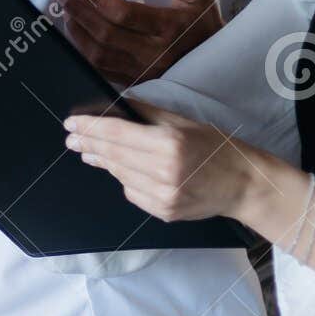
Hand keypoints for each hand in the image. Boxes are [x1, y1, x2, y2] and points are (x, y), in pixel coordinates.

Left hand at [55, 0, 222, 84]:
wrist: (218, 61)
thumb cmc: (203, 20)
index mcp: (169, 27)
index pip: (122, 13)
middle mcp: (155, 53)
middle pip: (105, 34)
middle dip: (79, 11)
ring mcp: (144, 71)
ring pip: (99, 56)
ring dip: (77, 33)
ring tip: (65, 12)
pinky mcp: (136, 81)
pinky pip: (102, 71)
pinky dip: (83, 54)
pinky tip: (75, 36)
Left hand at [62, 97, 252, 222]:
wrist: (242, 185)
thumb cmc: (214, 147)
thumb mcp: (182, 121)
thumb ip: (146, 113)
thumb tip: (115, 103)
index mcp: (168, 143)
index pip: (117, 133)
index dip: (90, 127)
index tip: (71, 123)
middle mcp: (163, 171)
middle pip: (113, 155)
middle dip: (89, 144)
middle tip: (71, 138)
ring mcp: (163, 196)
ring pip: (120, 175)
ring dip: (103, 161)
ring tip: (89, 152)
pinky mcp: (163, 212)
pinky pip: (132, 192)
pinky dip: (125, 179)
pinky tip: (122, 169)